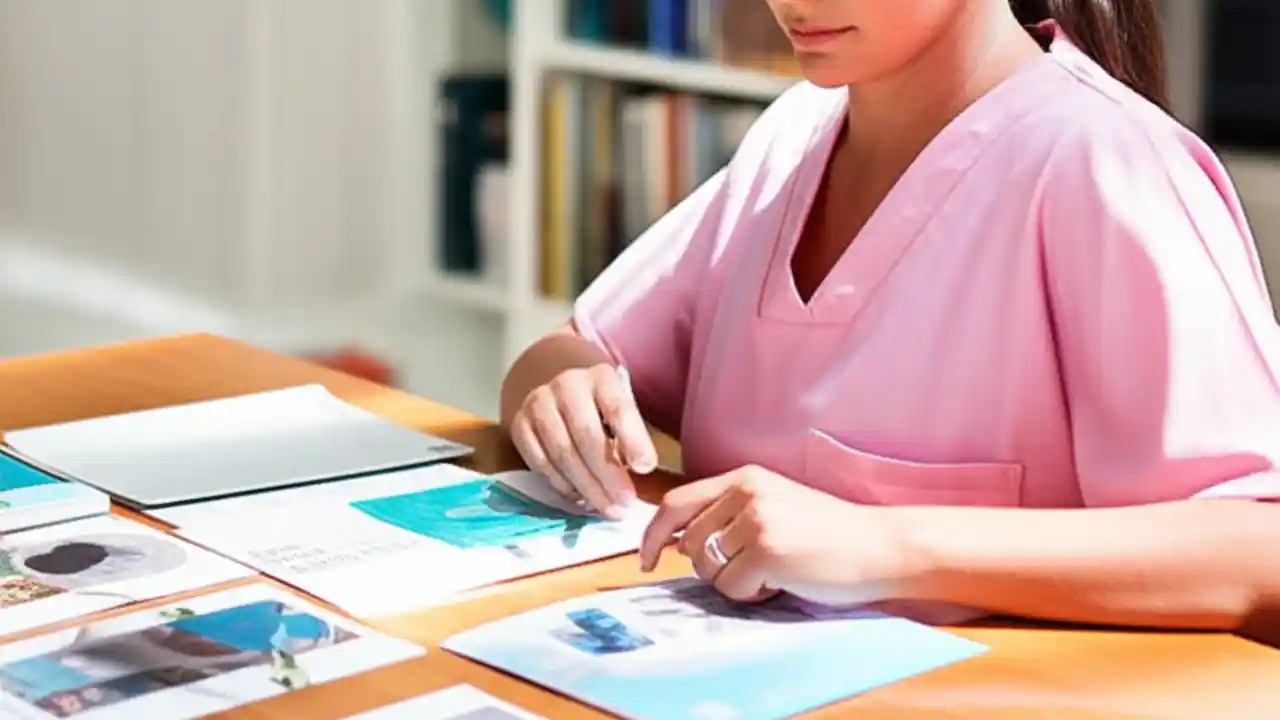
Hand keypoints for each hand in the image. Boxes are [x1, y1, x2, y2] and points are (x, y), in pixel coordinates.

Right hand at [509, 363, 657, 518]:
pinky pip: (540, 462)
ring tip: (607, 508)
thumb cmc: (602, 408)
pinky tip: (580, 497)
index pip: (618, 409)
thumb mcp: (622, 412)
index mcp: (601, 377)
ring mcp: (538, 403)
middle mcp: (567, 385)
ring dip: (586, 487)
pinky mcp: (519, 424)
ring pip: (562, 453)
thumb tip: (640, 472)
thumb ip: (632, 437)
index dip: (633, 440)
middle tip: (624, 503)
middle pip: (587, 436)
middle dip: (608, 475)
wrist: (560, 393)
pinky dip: (562, 485)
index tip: (645, 467)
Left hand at [639, 465, 917, 604]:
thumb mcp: (774, 505)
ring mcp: (757, 521)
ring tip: (772, 572)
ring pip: (708, 570)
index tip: (647, 559)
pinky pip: (732, 588)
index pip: (677, 503)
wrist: (879, 545)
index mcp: (744, 477)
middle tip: (748, 569)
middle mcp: (746, 493)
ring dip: (734, 582)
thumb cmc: (828, 533)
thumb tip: (677, 541)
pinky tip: (783, 582)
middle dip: (708, 568)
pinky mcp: (768, 551)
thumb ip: (729, 513)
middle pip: (688, 543)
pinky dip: (753, 594)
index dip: (653, 534)